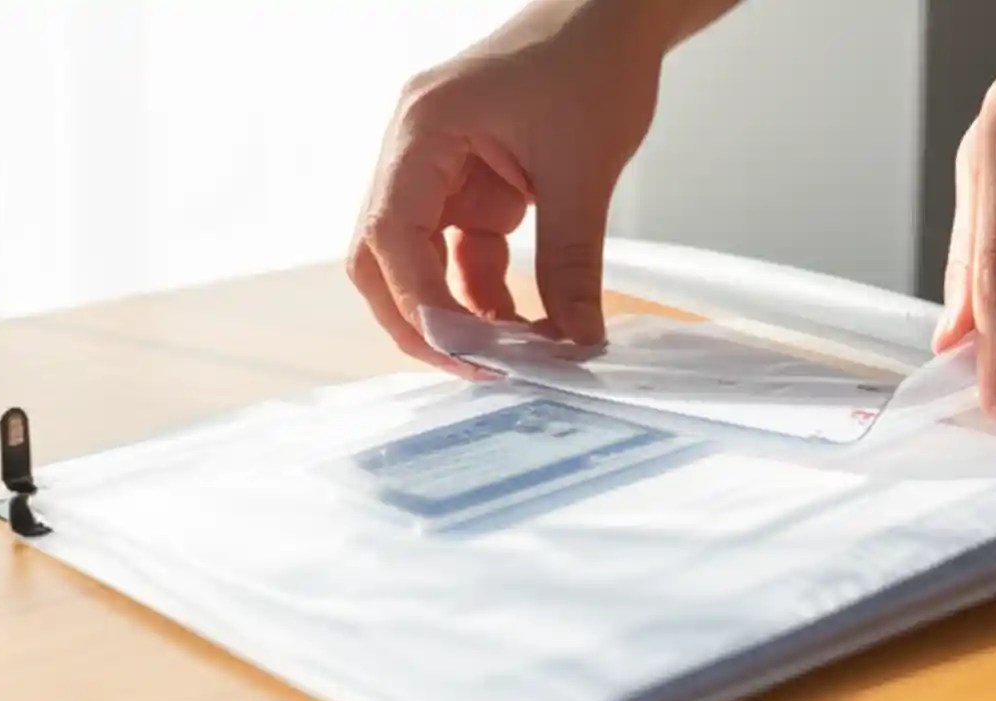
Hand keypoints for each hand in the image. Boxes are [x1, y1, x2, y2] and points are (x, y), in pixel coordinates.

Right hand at [347, 0, 671, 378]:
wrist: (614, 16)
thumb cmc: (592, 62)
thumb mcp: (583, 170)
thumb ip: (571, 262)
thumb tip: (576, 342)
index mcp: (423, 129)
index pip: (389, 232)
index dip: (419, 303)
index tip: (466, 354)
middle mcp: (415, 149)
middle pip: (381, 253)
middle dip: (419, 318)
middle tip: (471, 369)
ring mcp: (438, 168)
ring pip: (416, 259)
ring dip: (453, 311)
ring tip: (506, 355)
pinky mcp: (469, 185)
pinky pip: (458, 252)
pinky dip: (482, 292)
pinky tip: (522, 322)